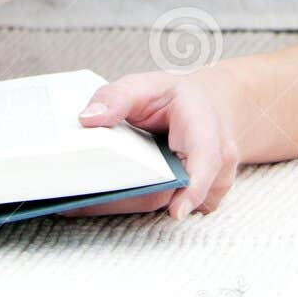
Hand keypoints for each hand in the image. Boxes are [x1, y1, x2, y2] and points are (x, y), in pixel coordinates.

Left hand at [67, 65, 241, 220]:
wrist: (204, 108)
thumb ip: (116, 97)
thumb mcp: (144, 85)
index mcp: (205, 126)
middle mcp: (216, 160)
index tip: (176, 210)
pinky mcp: (198, 200)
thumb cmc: (173, 98)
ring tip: (81, 201)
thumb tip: (89, 118)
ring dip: (127, 205)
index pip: (207, 159)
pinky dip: (134, 205)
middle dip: (132, 199)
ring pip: (171, 204)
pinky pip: (167, 208)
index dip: (194, 187)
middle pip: (180, 191)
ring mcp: (211, 184)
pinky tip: (101, 199)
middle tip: (82, 202)